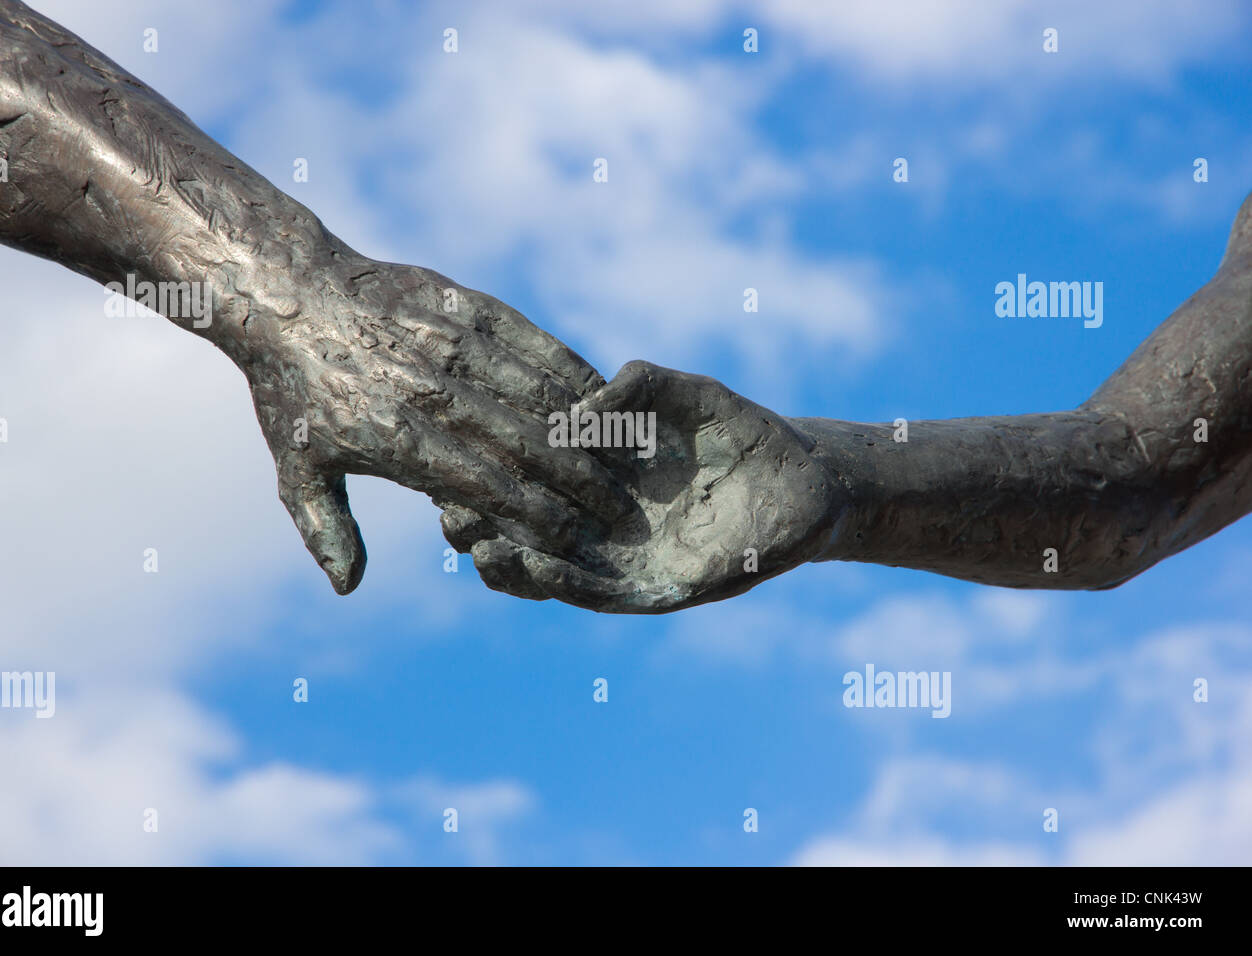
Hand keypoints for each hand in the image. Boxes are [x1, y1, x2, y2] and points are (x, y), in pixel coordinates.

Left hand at [240, 259, 633, 593]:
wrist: (285, 289)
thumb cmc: (293, 392)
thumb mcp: (296, 468)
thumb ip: (327, 530)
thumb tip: (350, 588)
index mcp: (396, 439)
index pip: (488, 487)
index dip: (538, 517)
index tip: (575, 540)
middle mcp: (431, 391)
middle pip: (526, 444)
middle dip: (581, 483)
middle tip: (619, 510)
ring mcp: (452, 344)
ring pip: (538, 393)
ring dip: (587, 430)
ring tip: (623, 459)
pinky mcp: (466, 307)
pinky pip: (532, 343)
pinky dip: (570, 371)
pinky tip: (599, 395)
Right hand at [452, 361, 845, 611]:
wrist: (809, 482)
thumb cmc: (742, 431)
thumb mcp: (685, 394)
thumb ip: (638, 387)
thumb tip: (578, 413)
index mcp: (595, 473)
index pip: (522, 476)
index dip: (481, 471)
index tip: (446, 455)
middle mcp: (597, 521)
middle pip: (520, 528)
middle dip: (479, 523)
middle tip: (450, 510)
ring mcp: (623, 559)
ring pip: (549, 570)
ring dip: (510, 562)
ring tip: (479, 542)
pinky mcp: (656, 590)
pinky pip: (600, 593)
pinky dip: (564, 582)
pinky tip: (536, 564)